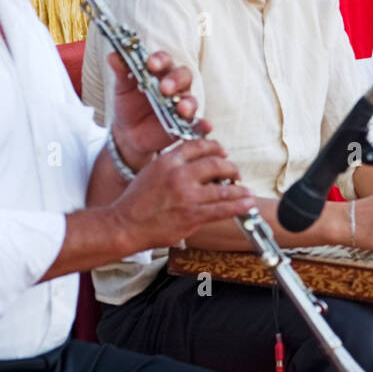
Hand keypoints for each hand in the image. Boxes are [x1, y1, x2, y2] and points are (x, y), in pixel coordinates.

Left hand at [109, 51, 210, 169]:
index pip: (164, 60)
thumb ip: (121, 71)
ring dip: (189, 103)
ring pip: (192, 99)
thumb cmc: (129, 103)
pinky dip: (204, 125)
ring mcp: (182, 104)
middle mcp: (176, 85)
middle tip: (165, 88)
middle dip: (175, 80)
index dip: (160, 60)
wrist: (128, 131)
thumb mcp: (122, 88)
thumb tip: (113, 56)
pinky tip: (206, 126)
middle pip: (183, 76)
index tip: (151, 64)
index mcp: (160, 72)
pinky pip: (199, 124)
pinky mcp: (186, 124)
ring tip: (182, 109)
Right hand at [109, 139, 253, 251]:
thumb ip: (173, 164)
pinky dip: (239, 205)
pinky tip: (248, 203)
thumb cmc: (136, 201)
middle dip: (231, 168)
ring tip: (247, 191)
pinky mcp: (193, 215)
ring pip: (225, 188)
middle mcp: (180, 174)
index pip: (199, 146)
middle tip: (236, 173)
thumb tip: (196, 163)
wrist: (124, 225)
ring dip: (240, 189)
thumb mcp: (151, 171)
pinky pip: (223, 208)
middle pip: (216, 164)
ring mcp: (188, 195)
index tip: (223, 152)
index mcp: (168, 161)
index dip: (215, 147)